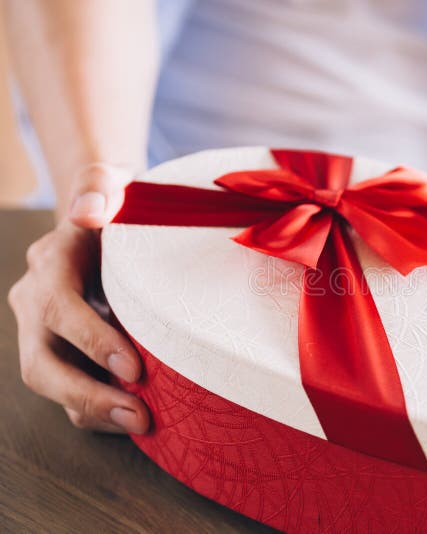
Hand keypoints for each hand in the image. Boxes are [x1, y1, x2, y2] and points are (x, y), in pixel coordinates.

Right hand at [7, 164, 148, 432]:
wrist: (104, 222)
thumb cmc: (115, 207)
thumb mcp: (110, 187)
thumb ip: (99, 191)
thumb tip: (88, 214)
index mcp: (50, 263)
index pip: (59, 307)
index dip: (92, 340)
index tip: (134, 367)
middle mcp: (36, 302)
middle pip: (42, 362)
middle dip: (87, 394)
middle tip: (139, 415)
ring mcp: (43, 332)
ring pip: (51, 384)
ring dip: (94, 410)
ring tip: (142, 425)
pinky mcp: (61, 352)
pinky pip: (68, 392)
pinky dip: (98, 411)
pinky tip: (133, 419)